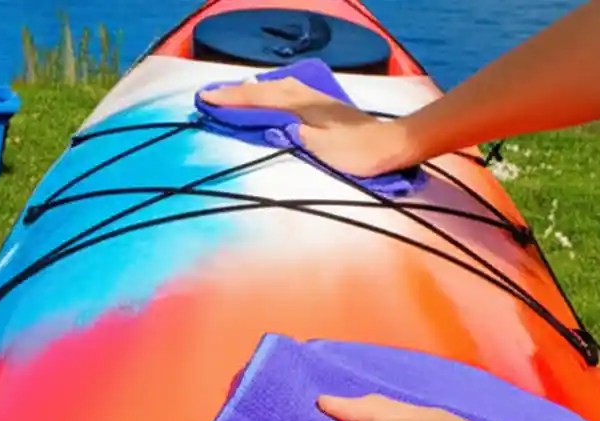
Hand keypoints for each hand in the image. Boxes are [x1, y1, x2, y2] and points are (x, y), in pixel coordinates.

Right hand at [199, 78, 422, 176]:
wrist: (393, 145)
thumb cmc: (359, 152)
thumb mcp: (325, 149)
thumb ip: (299, 135)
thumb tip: (276, 124)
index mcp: (304, 106)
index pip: (261, 99)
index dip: (233, 100)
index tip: (207, 99)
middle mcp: (308, 97)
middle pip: (265, 90)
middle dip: (236, 92)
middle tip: (209, 94)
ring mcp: (317, 100)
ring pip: (276, 88)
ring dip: (253, 90)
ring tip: (233, 92)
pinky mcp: (325, 106)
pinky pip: (288, 92)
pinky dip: (271, 92)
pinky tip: (271, 93)